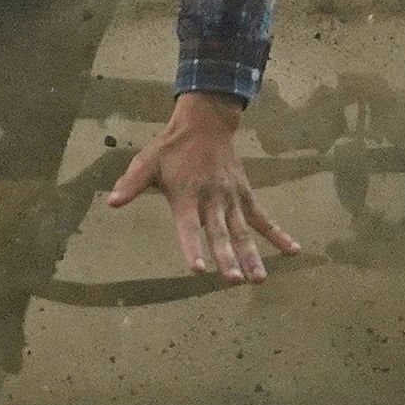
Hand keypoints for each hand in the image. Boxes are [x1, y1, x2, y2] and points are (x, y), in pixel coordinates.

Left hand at [104, 91, 300, 281]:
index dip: (192, 247)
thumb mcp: (146, 162)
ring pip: (243, 231)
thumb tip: (110, 202)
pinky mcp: (245, 195)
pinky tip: (293, 251)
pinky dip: (278, 234)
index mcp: (186, 195)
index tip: (197, 268)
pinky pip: (263, 218)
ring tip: (259, 279)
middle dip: (227, 258)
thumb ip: (131, 184)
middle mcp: (211, 199)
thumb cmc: (171, 147)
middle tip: (233, 281)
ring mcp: (231, 198)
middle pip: (220, 233)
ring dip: (251, 255)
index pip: (189, 226)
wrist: (205, 123)